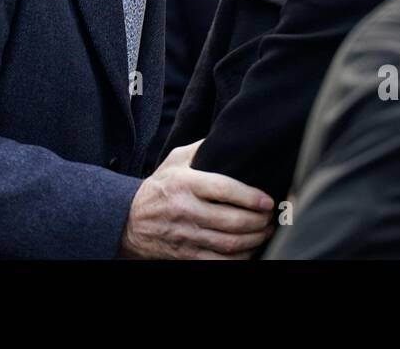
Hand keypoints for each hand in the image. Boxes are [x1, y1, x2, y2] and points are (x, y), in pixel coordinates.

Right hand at [119, 140, 274, 258]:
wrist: (128, 220)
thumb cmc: (158, 187)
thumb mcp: (174, 160)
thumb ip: (201, 149)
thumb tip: (228, 136)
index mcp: (185, 183)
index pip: (223, 189)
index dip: (250, 197)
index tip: (267, 200)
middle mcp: (185, 210)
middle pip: (231, 221)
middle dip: (258, 221)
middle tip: (271, 217)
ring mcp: (186, 235)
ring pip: (228, 244)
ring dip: (254, 240)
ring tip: (266, 232)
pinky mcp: (185, 255)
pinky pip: (219, 262)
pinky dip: (239, 258)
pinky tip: (249, 249)